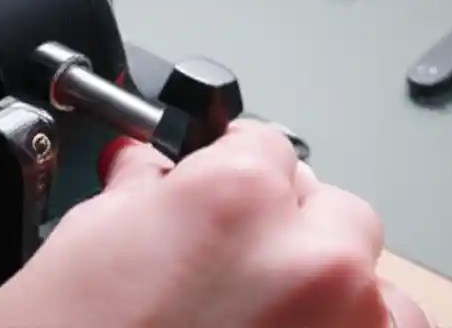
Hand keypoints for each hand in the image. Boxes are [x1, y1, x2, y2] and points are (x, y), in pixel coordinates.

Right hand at [0, 121, 431, 327]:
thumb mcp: (83, 241)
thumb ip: (138, 194)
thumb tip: (150, 175)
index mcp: (235, 197)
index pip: (261, 142)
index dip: (222, 167)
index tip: (204, 194)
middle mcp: (307, 258)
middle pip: (327, 206)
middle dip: (280, 224)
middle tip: (219, 262)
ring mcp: (343, 327)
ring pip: (367, 277)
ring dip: (323, 284)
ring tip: (254, 315)